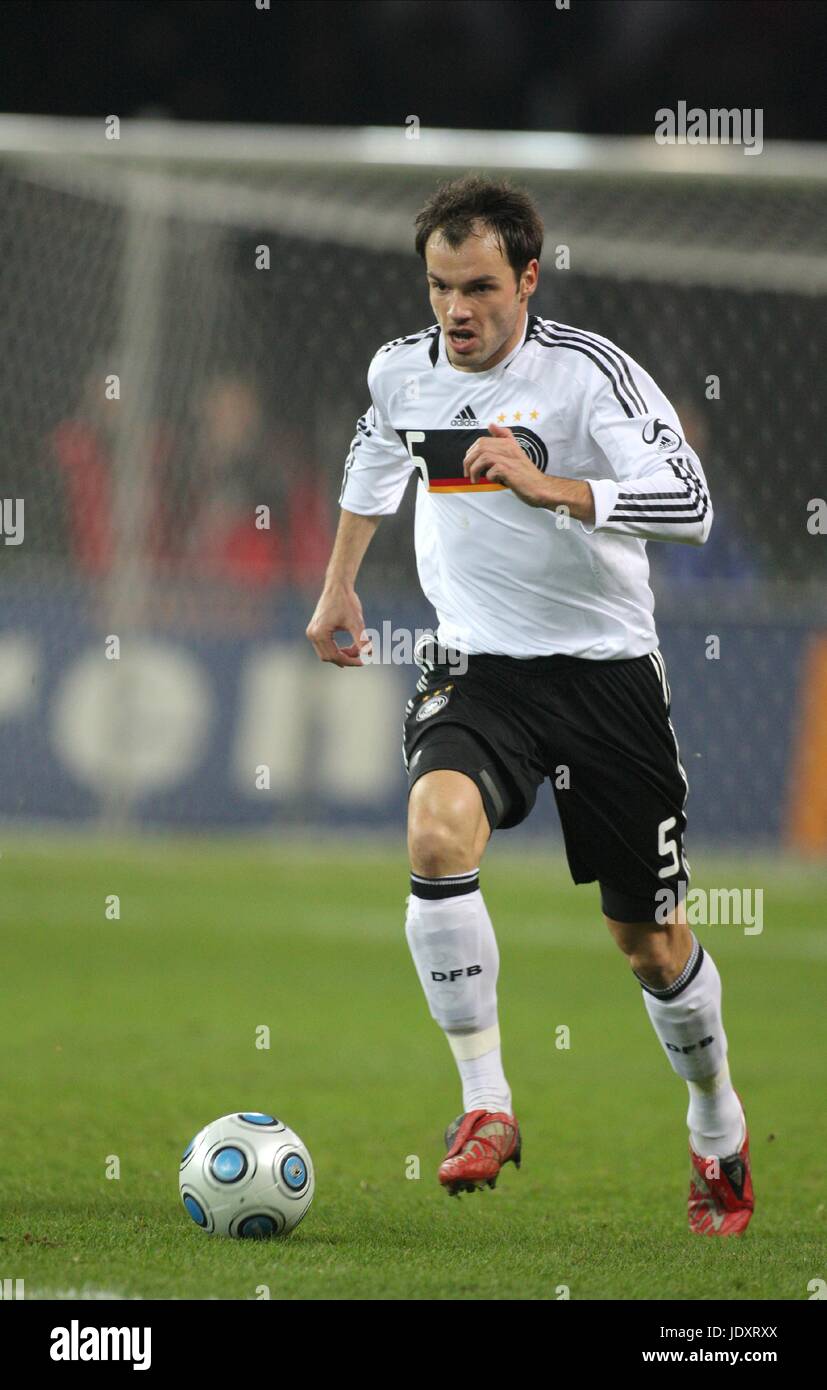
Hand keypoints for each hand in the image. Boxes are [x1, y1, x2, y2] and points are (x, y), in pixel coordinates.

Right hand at [306, 585, 370, 667]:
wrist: (338, 586)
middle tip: (362, 656)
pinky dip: (337, 648)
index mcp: (320, 633)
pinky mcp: (315, 629)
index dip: (351, 661)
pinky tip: (351, 646)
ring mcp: (312, 632)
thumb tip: (369, 655)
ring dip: (342, 654)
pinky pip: (325, 646)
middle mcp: (312, 634)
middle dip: (346, 658)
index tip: (364, 661)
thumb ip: (362, 640)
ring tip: (357, 648)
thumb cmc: (347, 602)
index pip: (335, 656)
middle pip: (328, 657)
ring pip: (326, 653)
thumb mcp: (356, 622)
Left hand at [464, 423, 594, 521]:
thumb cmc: (526, 475)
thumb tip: (491, 424)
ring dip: (475, 470)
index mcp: (508, 443)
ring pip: (483, 457)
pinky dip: (489, 477)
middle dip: (469, 461)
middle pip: (480, 447)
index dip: (471, 453)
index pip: (482, 441)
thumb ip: (504, 438)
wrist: (541, 488)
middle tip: (467, 473)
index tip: (469, 463)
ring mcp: (509, 459)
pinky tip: (493, 481)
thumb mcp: (514, 452)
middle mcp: (508, 448)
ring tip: (475, 479)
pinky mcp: (510, 471)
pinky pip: (492, 471)